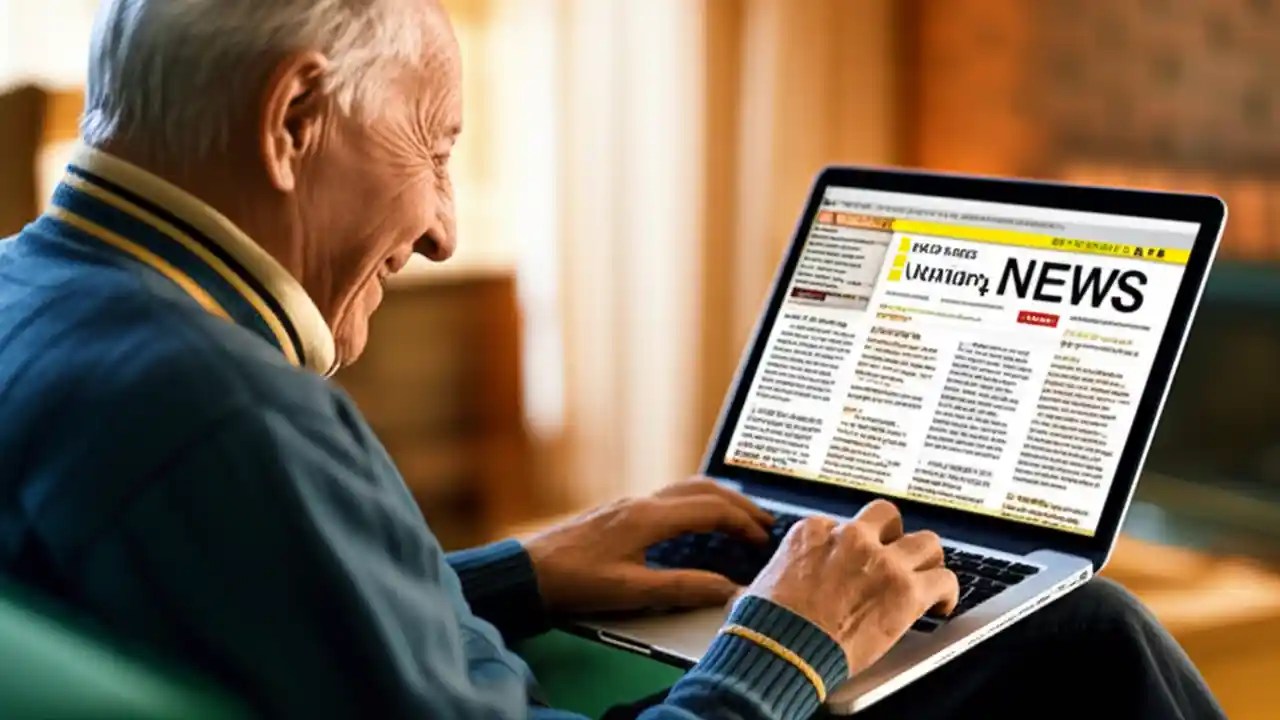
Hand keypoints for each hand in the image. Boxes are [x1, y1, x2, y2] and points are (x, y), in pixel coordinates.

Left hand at [523, 477, 773, 614]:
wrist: (527, 571)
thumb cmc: (576, 582)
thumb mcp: (633, 591)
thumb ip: (683, 587)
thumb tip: (728, 588)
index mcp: (649, 517)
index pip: (711, 509)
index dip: (743, 523)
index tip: (763, 539)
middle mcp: (641, 503)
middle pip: (702, 490)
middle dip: (738, 503)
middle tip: (763, 521)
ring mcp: (628, 504)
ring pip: (684, 488)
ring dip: (716, 499)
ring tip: (738, 517)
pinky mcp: (618, 512)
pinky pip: (668, 497)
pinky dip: (694, 503)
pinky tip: (695, 522)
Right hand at [743, 499, 958, 674]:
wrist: (781, 647)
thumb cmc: (765, 624)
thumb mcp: (760, 583)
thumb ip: (775, 575)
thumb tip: (756, 588)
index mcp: (813, 533)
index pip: (845, 526)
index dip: (853, 547)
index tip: (856, 563)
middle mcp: (851, 538)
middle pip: (888, 518)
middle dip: (894, 537)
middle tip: (895, 558)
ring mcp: (882, 562)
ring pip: (926, 542)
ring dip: (926, 561)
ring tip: (925, 577)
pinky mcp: (905, 590)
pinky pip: (944, 580)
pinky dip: (946, 593)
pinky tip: (940, 605)